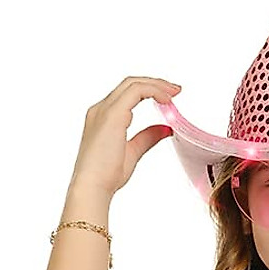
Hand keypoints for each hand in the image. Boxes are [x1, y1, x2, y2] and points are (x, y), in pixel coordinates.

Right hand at [70, 76, 181, 198]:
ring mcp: (105, 109)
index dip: (149, 90)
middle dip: (155, 83)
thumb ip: (147, 138)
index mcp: (103, 116)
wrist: (92, 186)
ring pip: (133, 84)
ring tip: (174, 92)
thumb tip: (165, 129)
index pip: (127, 93)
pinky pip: (136, 92)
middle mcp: (101, 108)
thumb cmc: (106, 176)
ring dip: (156, 85)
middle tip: (176, 90)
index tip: (169, 97)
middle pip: (130, 84)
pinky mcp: (113, 115)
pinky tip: (166, 100)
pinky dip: (153, 91)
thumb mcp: (132, 152)